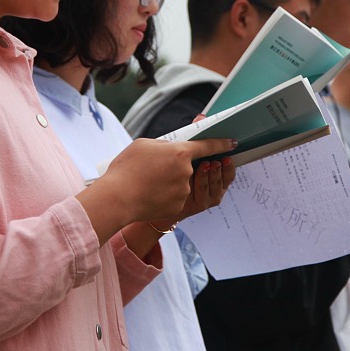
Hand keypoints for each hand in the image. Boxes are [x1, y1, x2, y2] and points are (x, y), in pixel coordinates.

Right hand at [79, 138, 236, 242]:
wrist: (117, 199)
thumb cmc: (126, 169)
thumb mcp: (143, 145)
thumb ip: (164, 145)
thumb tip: (172, 148)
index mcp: (179, 152)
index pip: (207, 146)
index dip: (221, 144)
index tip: (232, 143)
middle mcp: (186, 171)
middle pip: (189, 166)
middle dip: (176, 167)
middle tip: (157, 169)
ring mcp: (184, 191)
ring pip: (182, 183)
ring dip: (169, 182)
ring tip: (149, 182)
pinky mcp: (179, 206)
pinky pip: (176, 197)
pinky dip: (166, 196)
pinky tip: (151, 195)